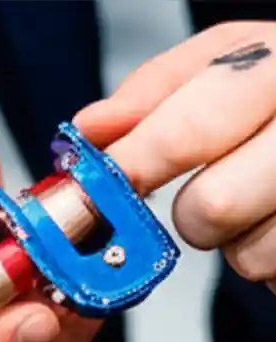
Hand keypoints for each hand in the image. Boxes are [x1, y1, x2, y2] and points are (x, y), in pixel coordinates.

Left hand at [74, 21, 275, 292]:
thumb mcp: (227, 62)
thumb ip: (155, 91)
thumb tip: (91, 128)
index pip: (194, 127)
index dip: (136, 164)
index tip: (98, 187)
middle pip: (213, 205)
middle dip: (191, 214)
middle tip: (206, 194)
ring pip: (247, 254)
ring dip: (236, 240)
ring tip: (261, 201)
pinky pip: (275, 273)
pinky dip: (269, 260)